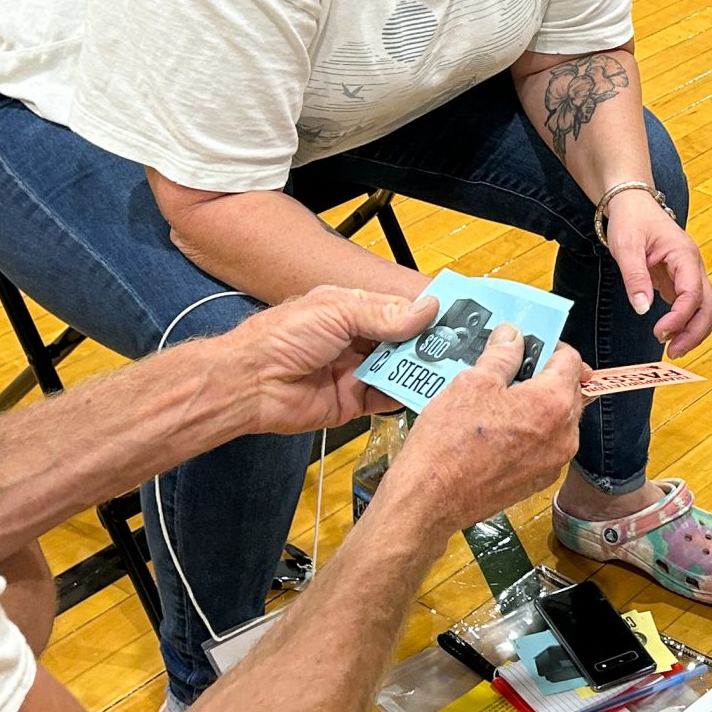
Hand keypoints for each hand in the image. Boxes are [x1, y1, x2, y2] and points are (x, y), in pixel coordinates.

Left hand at [225, 286, 436, 434]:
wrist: (251, 382)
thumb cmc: (281, 337)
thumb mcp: (337, 311)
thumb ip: (385, 314)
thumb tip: (427, 308)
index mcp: (352, 310)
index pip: (400, 309)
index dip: (426, 313)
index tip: (457, 316)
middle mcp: (356, 340)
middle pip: (404, 342)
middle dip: (429, 344)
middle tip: (460, 348)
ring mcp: (355, 371)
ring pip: (399, 370)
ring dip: (420, 370)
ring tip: (449, 370)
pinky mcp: (352, 402)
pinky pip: (386, 399)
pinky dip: (405, 396)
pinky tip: (423, 392)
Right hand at [384, 325, 584, 533]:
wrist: (430, 500)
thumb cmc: (448, 445)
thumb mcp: (471, 383)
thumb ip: (501, 355)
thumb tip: (512, 337)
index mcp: (552, 404)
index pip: (570, 360)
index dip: (549, 346)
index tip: (530, 343)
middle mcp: (564, 436)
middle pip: (568, 390)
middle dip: (544, 374)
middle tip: (511, 368)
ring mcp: (554, 462)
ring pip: (557, 419)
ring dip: (537, 403)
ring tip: (499, 398)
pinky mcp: (539, 480)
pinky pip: (545, 444)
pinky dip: (530, 430)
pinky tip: (498, 426)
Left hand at [604, 189, 711, 355]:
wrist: (632, 202)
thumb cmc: (631, 218)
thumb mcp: (626, 246)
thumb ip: (635, 278)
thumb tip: (642, 308)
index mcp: (684, 255)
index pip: (692, 293)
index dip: (679, 318)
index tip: (659, 333)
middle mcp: (693, 265)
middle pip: (709, 306)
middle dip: (695, 332)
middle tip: (673, 351)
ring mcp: (690, 273)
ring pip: (705, 308)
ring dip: (694, 330)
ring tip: (672, 347)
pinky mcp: (681, 280)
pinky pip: (692, 305)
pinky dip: (686, 322)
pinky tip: (670, 333)